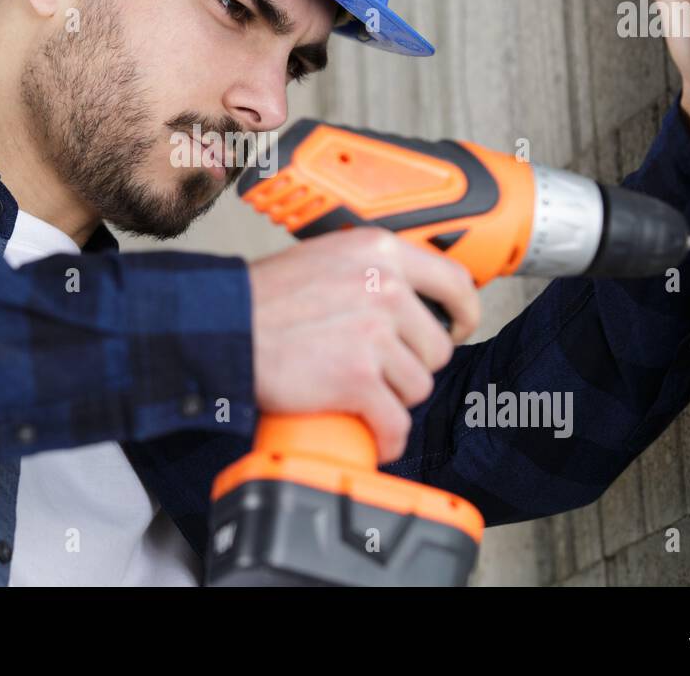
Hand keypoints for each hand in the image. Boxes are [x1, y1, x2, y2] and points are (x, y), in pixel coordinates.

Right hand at [247, 227, 480, 463]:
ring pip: (417, 387)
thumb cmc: (263, 298)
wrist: (225, 326)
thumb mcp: (326, 258)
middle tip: (378, 370)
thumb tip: (406, 298)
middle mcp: (384, 287)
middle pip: (436, 347)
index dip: (464, 314)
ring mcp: (373, 333)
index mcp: (380, 251)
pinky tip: (375, 435)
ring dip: (393, 399)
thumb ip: (369, 270)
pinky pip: (394, 422)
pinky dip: (386, 437)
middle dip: (411, 366)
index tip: (457, 330)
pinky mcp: (358, 378)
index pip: (455, 281)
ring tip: (361, 395)